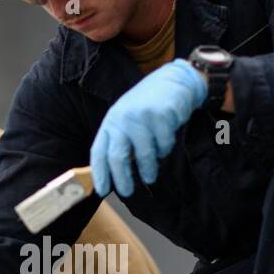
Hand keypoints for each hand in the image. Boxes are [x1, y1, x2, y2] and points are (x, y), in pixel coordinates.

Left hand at [90, 58, 207, 197]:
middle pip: (117, 157)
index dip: (100, 173)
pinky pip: (163, 146)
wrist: (173, 81)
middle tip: (127, 192)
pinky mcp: (160, 116)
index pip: (99, 151)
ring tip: (150, 176)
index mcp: (110, 122)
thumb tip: (116, 175)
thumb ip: (120, 142)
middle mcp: (122, 118)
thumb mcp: (127, 120)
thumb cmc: (148, 106)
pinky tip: (165, 142)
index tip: (102, 191)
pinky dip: (165, 150)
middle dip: (122, 179)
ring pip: (143, 155)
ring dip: (148, 170)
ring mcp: (141, 117)